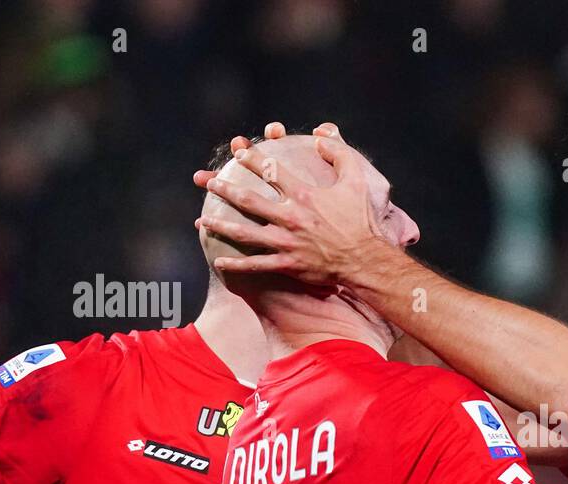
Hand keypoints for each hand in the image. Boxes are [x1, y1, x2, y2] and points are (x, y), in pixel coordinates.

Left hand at [192, 121, 383, 285]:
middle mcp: (290, 217)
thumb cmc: (361, 221)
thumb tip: (321, 135)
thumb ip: (339, 153)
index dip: (252, 158)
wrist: (365, 261)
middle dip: (225, 188)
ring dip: (221, 224)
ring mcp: (286, 242)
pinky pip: (256, 264)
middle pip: (249, 199)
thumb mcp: (356, 180)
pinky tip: (219, 262)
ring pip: (245, 232)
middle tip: (209, 182)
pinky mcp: (287, 263)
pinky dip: (237, 264)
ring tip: (202, 219)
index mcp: (304, 195)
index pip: (271, 170)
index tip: (239, 151)